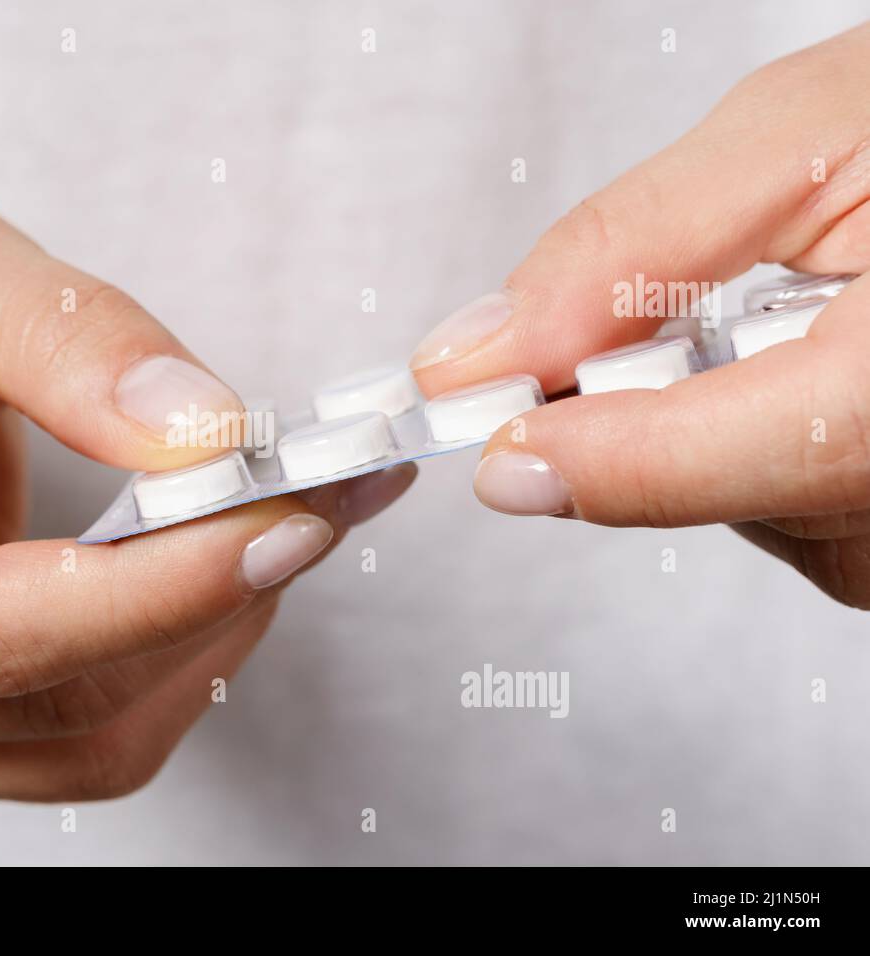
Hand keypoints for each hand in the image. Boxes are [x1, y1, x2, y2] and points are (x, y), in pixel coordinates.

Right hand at [0, 159, 414, 802]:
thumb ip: (71, 345)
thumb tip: (208, 441)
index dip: (157, 588)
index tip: (290, 520)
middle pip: (50, 701)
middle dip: (210, 603)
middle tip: (319, 498)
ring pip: (83, 741)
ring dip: (205, 640)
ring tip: (272, 525)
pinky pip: (78, 738)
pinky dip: (168, 662)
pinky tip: (206, 573)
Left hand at [408, 23, 869, 608]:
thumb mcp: (808, 134)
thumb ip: (631, 248)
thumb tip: (482, 353)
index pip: (752, 449)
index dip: (606, 452)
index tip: (499, 444)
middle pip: (725, 488)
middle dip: (657, 402)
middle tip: (694, 302)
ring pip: (745, 506)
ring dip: (714, 414)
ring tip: (802, 309)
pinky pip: (790, 512)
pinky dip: (755, 435)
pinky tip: (813, 359)